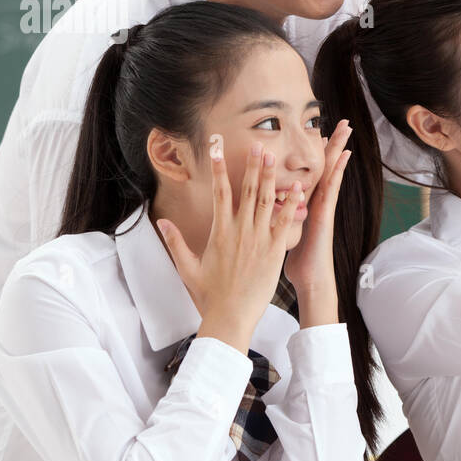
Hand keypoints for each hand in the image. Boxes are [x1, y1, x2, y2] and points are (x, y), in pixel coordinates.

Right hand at [155, 137, 304, 352]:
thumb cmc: (209, 295)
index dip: (219, 169)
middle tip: (257, 144)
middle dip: (251, 165)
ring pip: (265, 202)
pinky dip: (290, 204)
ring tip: (273, 157)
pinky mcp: (274, 251)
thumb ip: (175, 242)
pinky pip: (284, 222)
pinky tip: (297, 188)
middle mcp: (239, 231)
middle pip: (246, 191)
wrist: (230, 316)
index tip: (217, 149)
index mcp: (219, 232)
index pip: (219, 193)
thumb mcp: (187, 267)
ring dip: (270, 177)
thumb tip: (162, 222)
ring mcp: (258, 240)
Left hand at [284, 120, 352, 326]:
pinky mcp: (324, 214)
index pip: (310, 172)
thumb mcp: (281, 237)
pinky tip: (344, 155)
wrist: (310, 281)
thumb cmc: (295, 264)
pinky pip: (331, 188)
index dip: (315, 154)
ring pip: (330, 172)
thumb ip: (277, 223)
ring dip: (338, 149)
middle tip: (343, 122)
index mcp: (304, 205)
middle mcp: (316, 202)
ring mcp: (322, 207)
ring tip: (346, 129)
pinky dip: (337, 171)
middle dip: (332, 144)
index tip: (319, 133)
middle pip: (325, 166)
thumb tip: (263, 217)